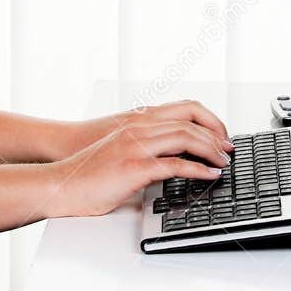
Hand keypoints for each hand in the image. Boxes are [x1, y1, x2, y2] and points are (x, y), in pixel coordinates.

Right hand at [42, 102, 234, 217]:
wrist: (62, 182)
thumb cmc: (88, 169)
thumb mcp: (120, 147)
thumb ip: (145, 143)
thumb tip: (173, 154)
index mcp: (138, 120)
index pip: (186, 108)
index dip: (210, 120)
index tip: (222, 135)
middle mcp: (139, 128)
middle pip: (191, 122)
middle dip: (216, 137)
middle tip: (229, 151)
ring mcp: (136, 146)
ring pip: (186, 138)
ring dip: (211, 151)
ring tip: (223, 163)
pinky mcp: (134, 168)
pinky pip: (175, 165)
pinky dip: (198, 170)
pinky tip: (208, 176)